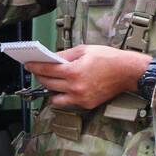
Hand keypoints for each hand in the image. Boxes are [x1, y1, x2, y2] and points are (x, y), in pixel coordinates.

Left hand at [25, 46, 152, 110]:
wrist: (127, 72)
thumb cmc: (108, 58)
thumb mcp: (84, 50)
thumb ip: (65, 55)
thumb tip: (51, 58)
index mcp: (73, 71)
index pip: (46, 70)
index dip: (35, 67)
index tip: (28, 64)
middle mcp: (75, 87)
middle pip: (48, 84)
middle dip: (41, 76)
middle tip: (38, 71)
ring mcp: (80, 98)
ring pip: (54, 97)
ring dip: (50, 89)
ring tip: (51, 81)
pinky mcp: (86, 104)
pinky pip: (66, 103)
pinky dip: (61, 96)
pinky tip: (62, 89)